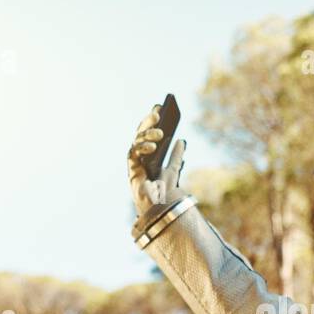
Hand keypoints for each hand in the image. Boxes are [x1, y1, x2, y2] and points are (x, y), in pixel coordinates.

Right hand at [127, 104, 186, 224]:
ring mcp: (134, 161)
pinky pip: (134, 153)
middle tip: (158, 112)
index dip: (152, 119)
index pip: (148, 131)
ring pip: (137, 140)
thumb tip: (182, 140)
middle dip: (148, 121)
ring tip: (161, 133)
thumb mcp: (173, 169)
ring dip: (148, 134)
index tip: (160, 105)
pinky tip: (153, 146)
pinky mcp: (132, 169)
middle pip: (141, 133)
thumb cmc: (163, 191)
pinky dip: (142, 148)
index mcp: (148, 153)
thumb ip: (176, 156)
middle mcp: (139, 156)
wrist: (159, 208)